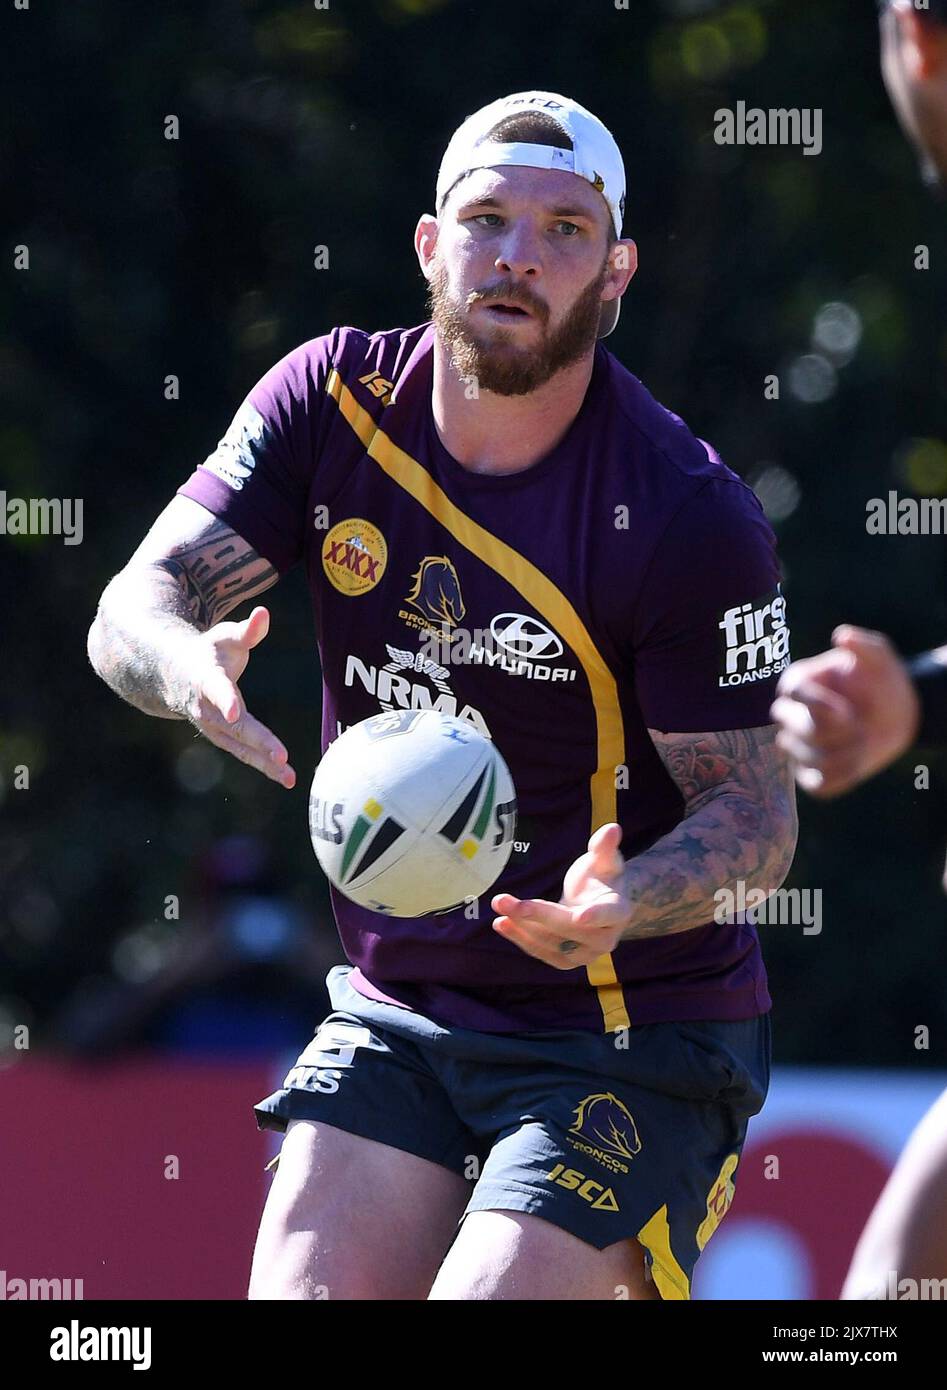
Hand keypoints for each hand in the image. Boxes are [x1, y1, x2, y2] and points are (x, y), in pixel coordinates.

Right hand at [178, 605, 295, 787]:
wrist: (176, 676)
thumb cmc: (208, 652)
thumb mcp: (225, 636)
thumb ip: (247, 630)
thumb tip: (264, 613)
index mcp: (205, 679)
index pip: (215, 689)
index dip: (224, 700)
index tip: (234, 712)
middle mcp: (206, 708)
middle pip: (234, 727)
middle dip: (258, 742)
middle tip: (282, 757)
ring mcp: (213, 727)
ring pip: (240, 747)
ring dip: (264, 763)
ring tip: (290, 776)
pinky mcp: (223, 738)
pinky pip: (245, 754)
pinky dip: (265, 766)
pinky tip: (287, 777)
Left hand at [491, 823, 630, 968]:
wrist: (598, 905)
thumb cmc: (602, 878)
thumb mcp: (605, 860)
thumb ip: (605, 847)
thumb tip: (612, 828)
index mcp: (618, 911)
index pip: (607, 914)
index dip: (595, 916)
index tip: (579, 916)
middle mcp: (605, 939)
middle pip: (568, 928)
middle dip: (536, 914)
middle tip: (506, 900)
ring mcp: (585, 954)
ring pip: (551, 943)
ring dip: (522, 926)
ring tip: (499, 906)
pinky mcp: (565, 961)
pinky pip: (541, 952)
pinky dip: (520, 938)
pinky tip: (501, 923)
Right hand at [770, 625, 919, 798]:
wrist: (897, 712)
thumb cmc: (882, 679)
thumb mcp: (879, 656)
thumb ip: (864, 644)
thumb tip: (842, 636)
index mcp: (799, 682)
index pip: (792, 695)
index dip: (820, 706)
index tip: (850, 710)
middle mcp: (792, 714)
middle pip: (794, 730)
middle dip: (832, 734)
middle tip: (861, 729)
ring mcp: (799, 745)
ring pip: (805, 759)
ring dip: (843, 755)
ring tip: (865, 745)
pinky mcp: (811, 773)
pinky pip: (817, 785)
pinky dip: (840, 778)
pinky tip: (859, 763)